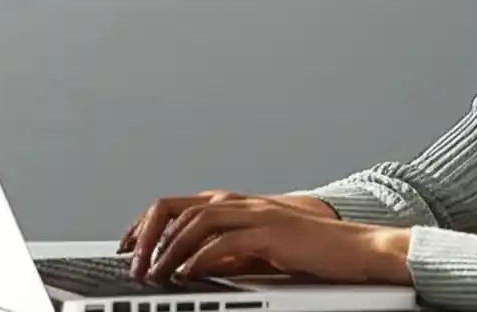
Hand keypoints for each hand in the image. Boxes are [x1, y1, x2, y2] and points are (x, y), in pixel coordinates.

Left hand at [119, 190, 337, 280]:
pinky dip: (199, 257)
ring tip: (153, 273)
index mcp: (232, 204)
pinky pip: (223, 241)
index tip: (125, 249)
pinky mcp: (269, 232)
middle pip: (175, 206)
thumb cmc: (307, 251)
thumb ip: (224, 252)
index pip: (173, 205)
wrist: (352, 248)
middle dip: (146, 234)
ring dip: (166, 248)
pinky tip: (186, 274)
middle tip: (131, 263)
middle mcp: (238, 202)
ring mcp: (253, 213)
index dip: (143, 225)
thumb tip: (188, 267)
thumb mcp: (255, 249)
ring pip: (194, 220)